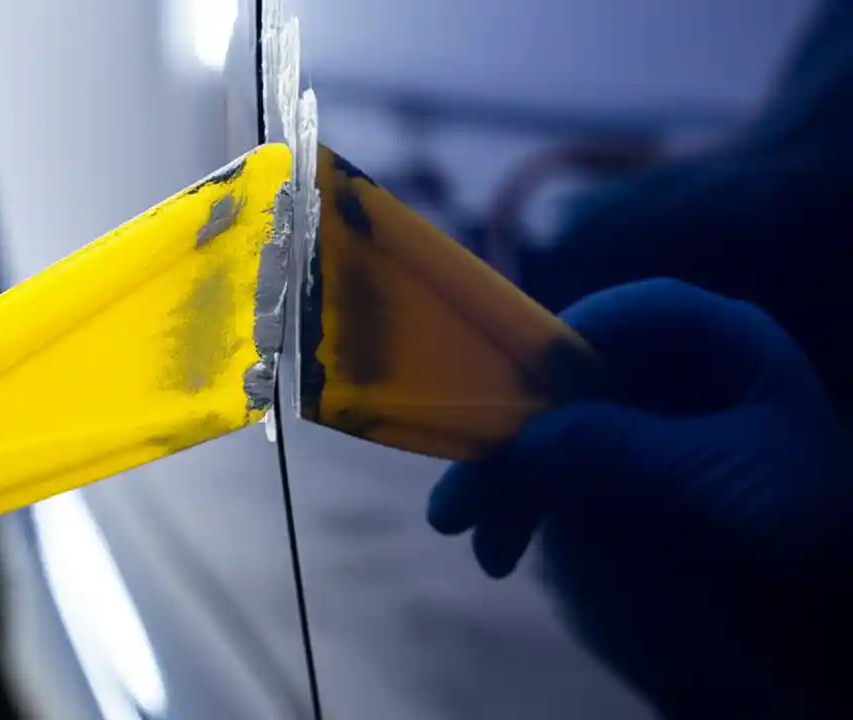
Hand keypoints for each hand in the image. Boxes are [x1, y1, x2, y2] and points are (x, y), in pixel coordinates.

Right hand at [428, 279, 852, 716]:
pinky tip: (506, 550)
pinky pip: (568, 477)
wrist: (837, 620)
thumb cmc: (799, 534)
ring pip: (560, 435)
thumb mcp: (707, 487)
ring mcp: (655, 427)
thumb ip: (613, 450)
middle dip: (514, 442)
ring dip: (513, 487)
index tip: (498, 392)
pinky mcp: (636, 478)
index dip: (555, 345)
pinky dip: (534, 510)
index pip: (623, 316)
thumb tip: (520, 435)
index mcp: (724, 346)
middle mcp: (682, 375)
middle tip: (458, 501)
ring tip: (482, 549)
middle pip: (573, 383)